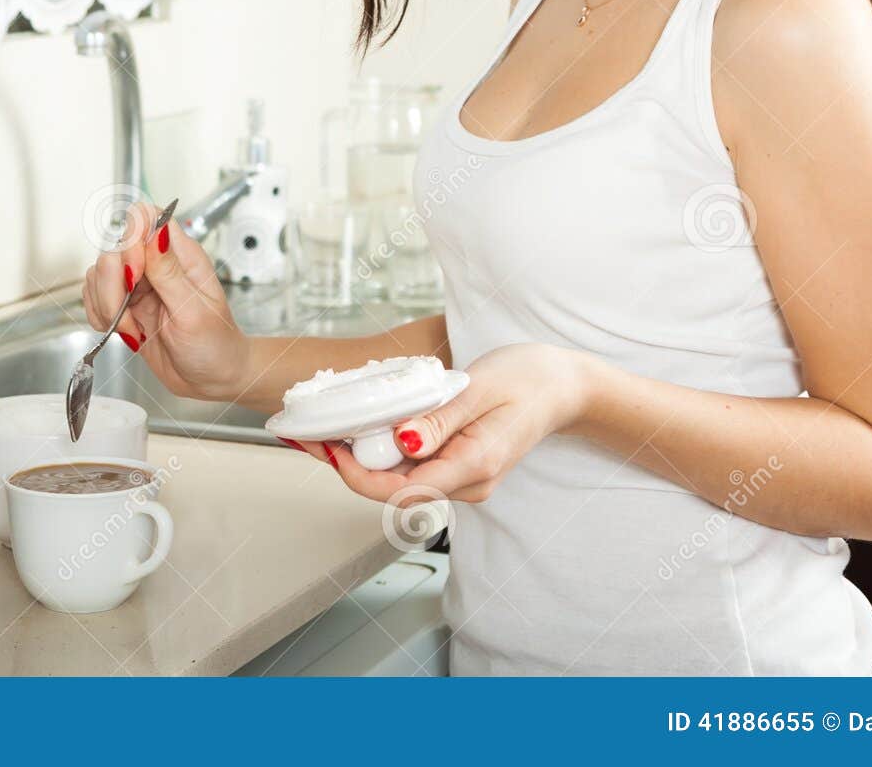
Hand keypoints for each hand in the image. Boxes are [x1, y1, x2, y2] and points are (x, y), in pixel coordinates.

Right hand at [81, 200, 250, 402]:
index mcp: (181, 255)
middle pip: (113, 248)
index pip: (144, 218)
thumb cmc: (216, 345)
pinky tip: (120, 331)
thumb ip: (169, 272)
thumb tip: (155, 230)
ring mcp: (139, 284)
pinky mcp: (125, 304)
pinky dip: (99, 315)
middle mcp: (157, 263)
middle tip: (129, 315)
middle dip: (112, 286)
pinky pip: (95, 296)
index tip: (136, 277)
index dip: (130, 242)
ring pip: (98, 273)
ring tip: (131, 329)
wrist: (212, 378)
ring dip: (106, 305)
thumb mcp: (194, 312)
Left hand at [288, 343, 597, 503]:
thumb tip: (401, 442)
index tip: (325, 447)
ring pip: (400, 478)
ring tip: (326, 427)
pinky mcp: (458, 466)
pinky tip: (362, 426)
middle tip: (309, 433)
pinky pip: (413, 466)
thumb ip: (439, 420)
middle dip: (348, 464)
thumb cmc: (527, 380)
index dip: (355, 473)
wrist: (562, 386)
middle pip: (393, 489)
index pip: (401, 490)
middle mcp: (467, 483)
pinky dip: (383, 449)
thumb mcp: (479, 390)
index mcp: (474, 466)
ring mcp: (463, 478)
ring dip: (362, 456)